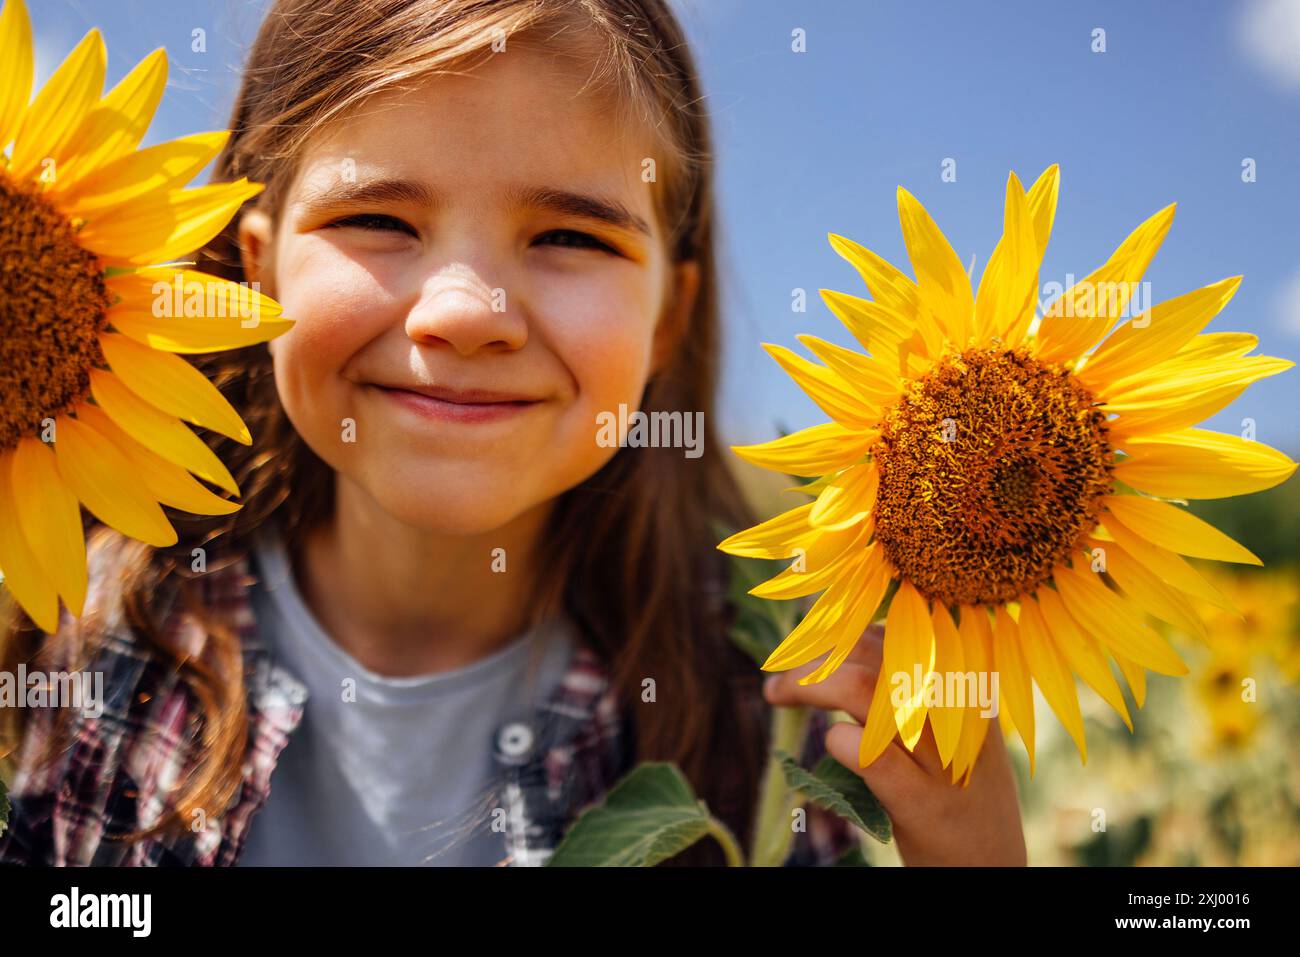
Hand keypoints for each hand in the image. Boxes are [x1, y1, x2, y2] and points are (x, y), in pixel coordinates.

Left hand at [763, 623, 1027, 865]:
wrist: (991, 864)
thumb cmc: (953, 788)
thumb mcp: (948, 727)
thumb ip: (908, 687)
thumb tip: (838, 649)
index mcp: (965, 684)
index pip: (893, 632)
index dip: (838, 632)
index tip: (806, 644)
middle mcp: (956, 710)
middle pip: (872, 652)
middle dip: (813, 656)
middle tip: (779, 676)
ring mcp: (941, 757)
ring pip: (866, 691)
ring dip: (810, 686)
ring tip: (778, 694)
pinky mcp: (924, 802)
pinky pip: (871, 755)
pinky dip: (839, 741)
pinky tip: (831, 742)